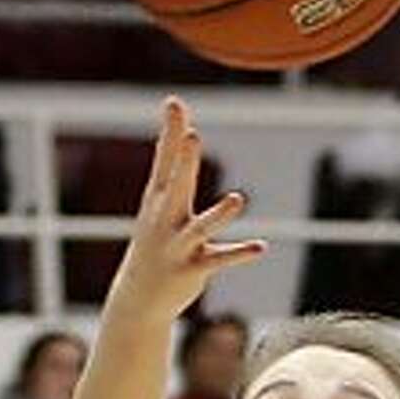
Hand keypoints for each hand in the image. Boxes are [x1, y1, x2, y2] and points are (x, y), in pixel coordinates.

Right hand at [107, 97, 264, 326]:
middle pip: (177, 185)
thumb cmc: (155, 241)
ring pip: (200, 227)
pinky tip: (260, 246)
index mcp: (158, 199)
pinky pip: (219, 260)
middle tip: (193, 136)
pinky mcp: (193, 269)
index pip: (165, 159)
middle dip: (185, 162)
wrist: (139, 295)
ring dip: (219, 215)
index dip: (171, 132)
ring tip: (237, 199)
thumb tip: (186, 130)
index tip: (174, 103)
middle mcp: (165, 219)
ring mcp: (178, 245)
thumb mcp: (160, 204)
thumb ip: (175, 168)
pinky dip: (239, 253)